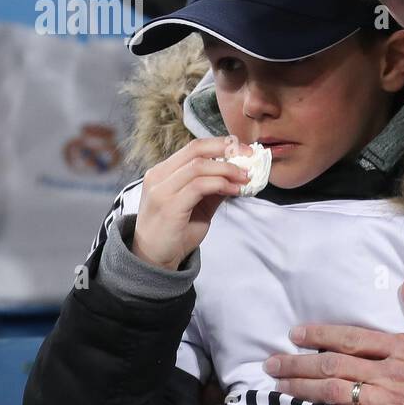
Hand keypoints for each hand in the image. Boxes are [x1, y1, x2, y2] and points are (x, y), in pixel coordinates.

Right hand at [131, 136, 251, 270]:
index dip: (221, 144)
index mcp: (163, 172)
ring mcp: (161, 190)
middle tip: (249, 158)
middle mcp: (158, 176)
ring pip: (199, 166)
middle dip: (227, 150)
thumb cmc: (175, 232)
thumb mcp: (198, 205)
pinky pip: (199, 186)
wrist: (153, 259)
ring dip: (227, 169)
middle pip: (196, 150)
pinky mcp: (169, 206)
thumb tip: (239, 174)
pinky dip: (221, 184)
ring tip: (246, 178)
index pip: (194, 147)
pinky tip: (235, 190)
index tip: (244, 150)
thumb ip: (214, 188)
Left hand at [265, 279, 403, 404]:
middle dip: (299, 365)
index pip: (351, 338)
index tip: (296, 334)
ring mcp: (389, 403)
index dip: (320, 335)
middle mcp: (388, 373)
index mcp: (401, 346)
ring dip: (304, 392)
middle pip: (334, 366)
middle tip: (271, 365)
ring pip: (336, 395)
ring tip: (279, 390)